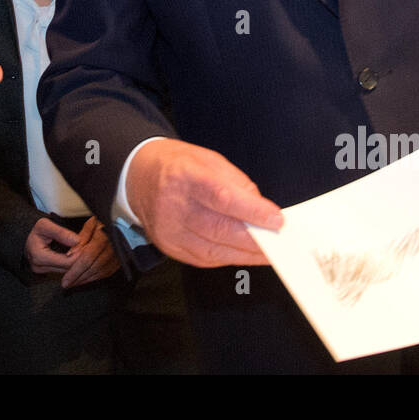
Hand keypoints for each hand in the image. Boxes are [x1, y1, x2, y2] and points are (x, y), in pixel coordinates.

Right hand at [24, 216, 80, 275]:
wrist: (24, 235)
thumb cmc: (35, 229)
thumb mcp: (46, 225)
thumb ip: (61, 233)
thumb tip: (78, 241)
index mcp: (39, 256)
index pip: (67, 262)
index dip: (79, 254)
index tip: (86, 245)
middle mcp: (39, 267)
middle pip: (67, 269)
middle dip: (79, 259)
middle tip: (88, 248)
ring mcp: (41, 272)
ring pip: (66, 272)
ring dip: (75, 262)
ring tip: (83, 251)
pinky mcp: (45, 272)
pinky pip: (62, 271)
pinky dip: (70, 263)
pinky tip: (75, 255)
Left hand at [61, 216, 120, 288]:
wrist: (125, 220)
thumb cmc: (106, 219)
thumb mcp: (92, 223)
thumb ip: (81, 239)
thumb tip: (70, 255)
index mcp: (105, 236)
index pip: (87, 257)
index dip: (75, 270)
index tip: (65, 279)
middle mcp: (114, 247)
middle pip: (94, 267)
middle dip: (79, 278)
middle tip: (67, 284)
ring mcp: (120, 254)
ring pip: (101, 272)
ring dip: (87, 280)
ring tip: (75, 283)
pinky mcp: (123, 259)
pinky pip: (109, 272)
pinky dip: (97, 277)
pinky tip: (87, 279)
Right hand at [125, 139, 281, 267]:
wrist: (139, 177)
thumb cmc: (178, 166)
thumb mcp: (208, 160)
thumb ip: (236, 183)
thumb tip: (260, 209)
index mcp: (184, 175)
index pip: (222, 197)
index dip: (252, 211)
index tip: (276, 219)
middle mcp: (172, 205)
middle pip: (218, 229)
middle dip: (254, 239)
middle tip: (279, 242)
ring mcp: (168, 230)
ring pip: (213, 250)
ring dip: (245, 254)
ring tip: (268, 252)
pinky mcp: (168, 247)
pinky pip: (204, 259)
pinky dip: (228, 258)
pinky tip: (244, 254)